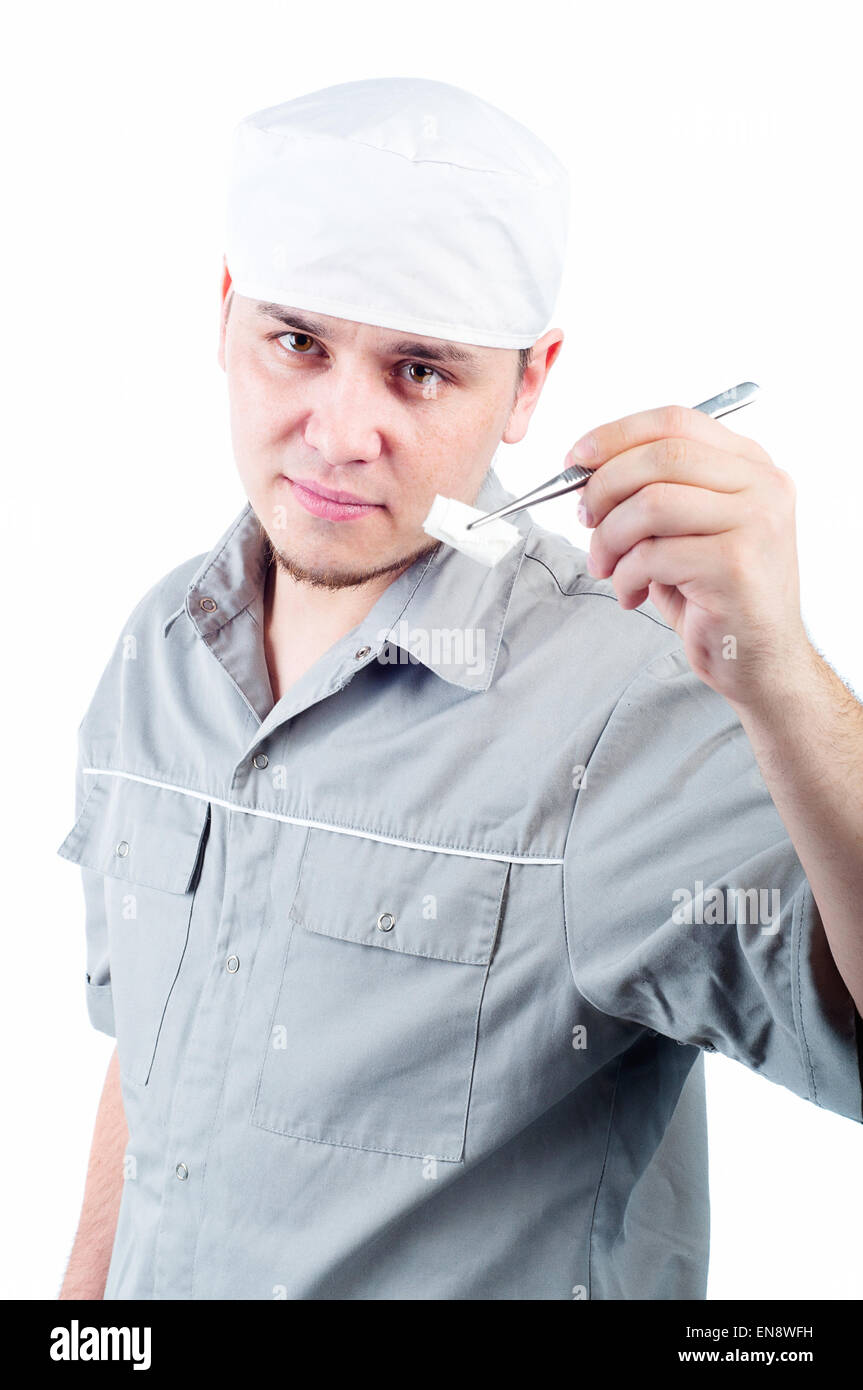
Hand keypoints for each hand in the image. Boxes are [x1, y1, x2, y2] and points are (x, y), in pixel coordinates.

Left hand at [568, 403, 813, 709]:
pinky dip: (625, 576)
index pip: (676, 421)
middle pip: (661, 456)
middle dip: (605, 487)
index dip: (616, 435)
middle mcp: (762, 486)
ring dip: (610, 538)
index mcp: (751, 465)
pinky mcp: (735, 565)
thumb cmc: (715, 596)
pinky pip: (653, 554)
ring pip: (651, 503)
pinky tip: (631, 594)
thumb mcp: (685, 530)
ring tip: (606, 567)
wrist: (759, 661)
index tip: (577, 459)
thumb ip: (652, 492)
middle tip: (585, 520)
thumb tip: (587, 472)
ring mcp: (755, 523)